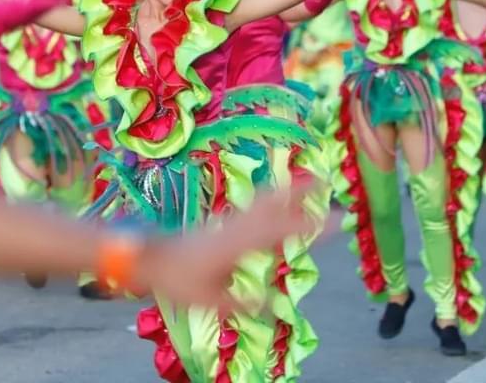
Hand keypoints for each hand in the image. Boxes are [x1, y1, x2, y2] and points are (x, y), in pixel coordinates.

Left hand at [132, 188, 326, 310]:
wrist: (150, 259)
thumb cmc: (178, 280)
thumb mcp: (209, 300)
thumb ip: (241, 304)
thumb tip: (273, 307)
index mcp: (237, 245)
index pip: (280, 231)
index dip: (308, 224)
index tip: (335, 219)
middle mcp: (237, 227)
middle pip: (273, 202)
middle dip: (299, 190)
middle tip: (324, 179)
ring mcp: (230, 222)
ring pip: (263, 200)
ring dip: (286, 189)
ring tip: (308, 181)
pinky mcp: (225, 223)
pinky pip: (255, 206)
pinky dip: (273, 198)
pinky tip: (279, 199)